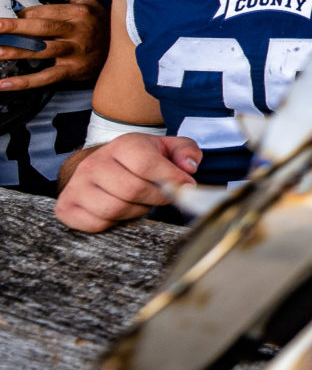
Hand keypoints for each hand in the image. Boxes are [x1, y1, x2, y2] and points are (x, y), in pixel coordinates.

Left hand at [0, 0, 107, 89]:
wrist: (123, 51)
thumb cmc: (103, 26)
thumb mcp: (91, 2)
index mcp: (79, 13)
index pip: (45, 11)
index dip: (23, 13)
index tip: (7, 15)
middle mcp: (77, 32)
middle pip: (41, 28)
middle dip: (15, 27)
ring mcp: (74, 52)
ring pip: (41, 51)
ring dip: (15, 52)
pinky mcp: (72, 70)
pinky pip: (45, 77)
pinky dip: (24, 82)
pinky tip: (5, 83)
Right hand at [54, 134, 200, 232]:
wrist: (101, 165)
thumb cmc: (140, 159)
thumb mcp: (167, 148)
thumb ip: (185, 151)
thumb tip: (188, 167)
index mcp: (122, 145)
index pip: (147, 164)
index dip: (171, 179)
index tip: (186, 185)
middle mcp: (94, 163)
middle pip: (132, 190)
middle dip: (156, 198)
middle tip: (162, 196)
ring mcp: (76, 185)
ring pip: (114, 209)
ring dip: (136, 211)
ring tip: (140, 201)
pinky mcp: (66, 206)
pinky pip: (96, 224)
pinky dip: (114, 223)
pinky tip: (120, 210)